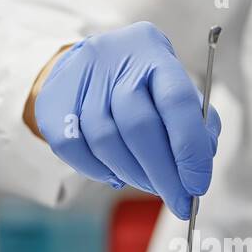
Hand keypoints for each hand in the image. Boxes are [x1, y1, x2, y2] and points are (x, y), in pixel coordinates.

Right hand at [32, 21, 221, 218]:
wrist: (86, 65)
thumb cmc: (141, 85)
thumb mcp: (174, 89)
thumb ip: (195, 123)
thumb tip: (199, 164)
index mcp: (153, 51)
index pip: (177, 102)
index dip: (190, 150)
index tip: (196, 186)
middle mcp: (114, 58)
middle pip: (138, 126)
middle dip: (162, 173)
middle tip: (176, 200)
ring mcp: (78, 79)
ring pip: (105, 141)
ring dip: (132, 174)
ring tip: (148, 184)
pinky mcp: (51, 101)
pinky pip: (73, 149)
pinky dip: (97, 171)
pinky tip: (115, 174)